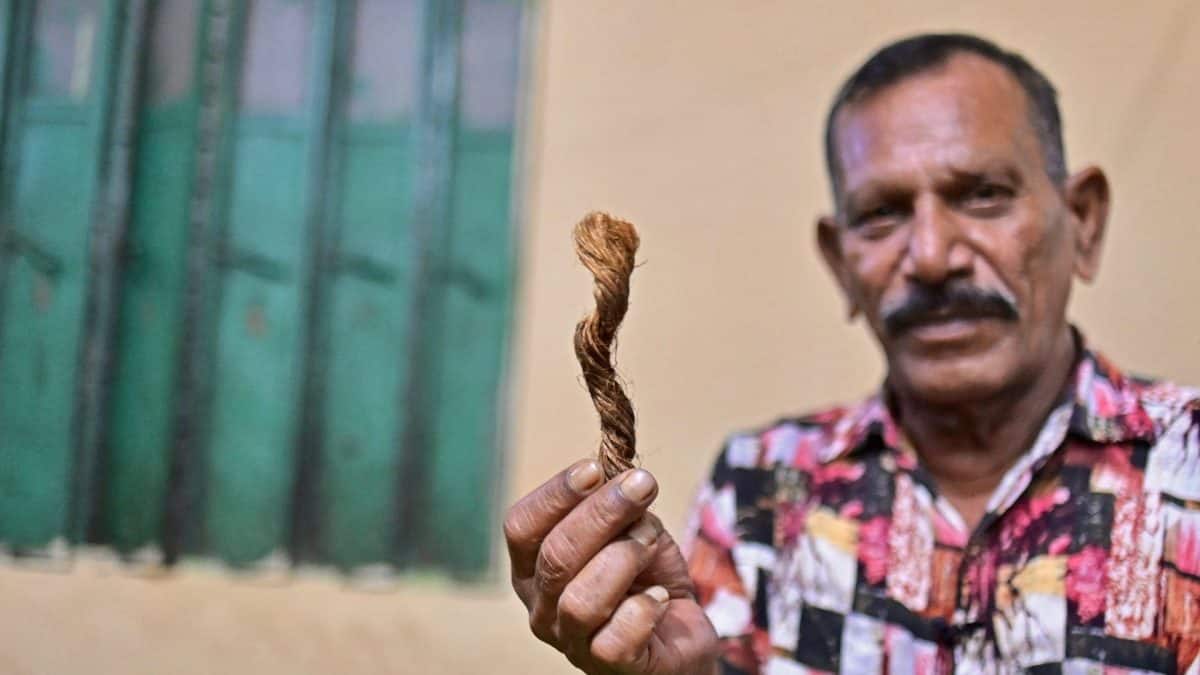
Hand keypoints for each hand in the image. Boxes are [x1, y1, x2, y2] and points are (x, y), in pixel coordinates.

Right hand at [504, 459, 718, 673]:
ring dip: (624, 557)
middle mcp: (541, 607)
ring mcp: (571, 642)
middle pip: (556, 554)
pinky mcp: (608, 668)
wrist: (680, 637)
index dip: (555, 495)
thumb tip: (621, 480)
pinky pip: (617, 638)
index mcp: (533, 568)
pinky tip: (660, 596)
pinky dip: (643, 609)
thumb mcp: (633, 531)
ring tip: (650, 542)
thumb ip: (621, 509)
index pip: (522, 527)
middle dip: (603, 512)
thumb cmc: (647, 578)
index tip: (594, 468)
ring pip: (582, 598)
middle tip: (642, 485)